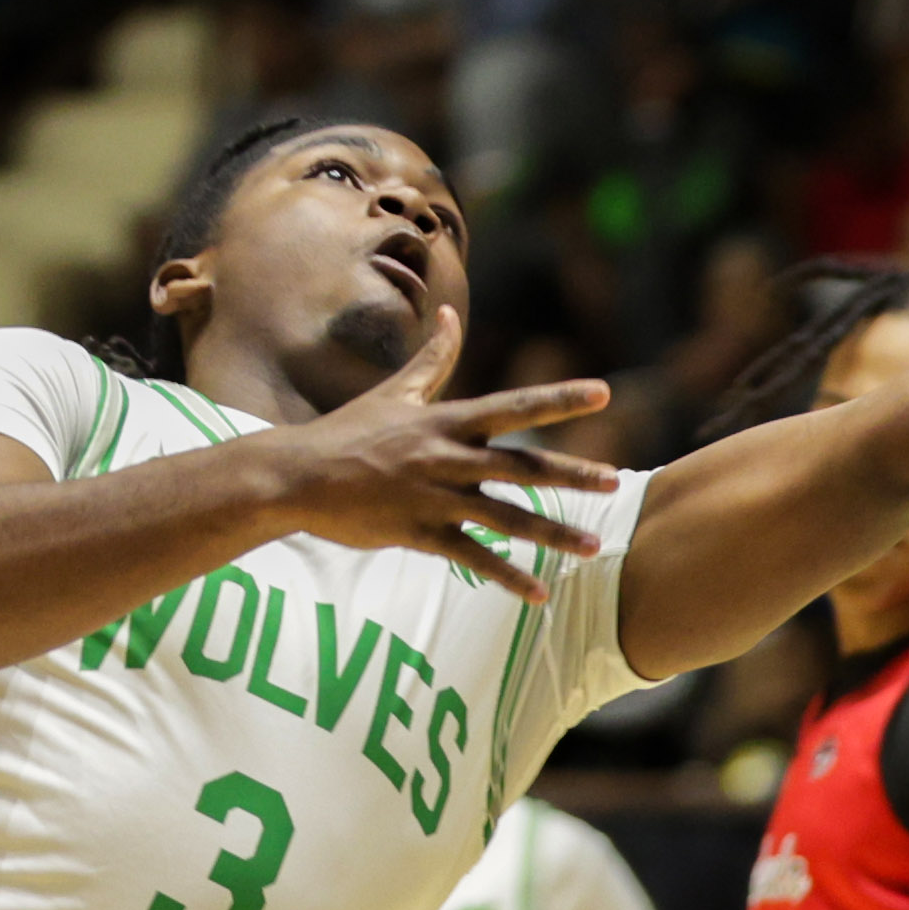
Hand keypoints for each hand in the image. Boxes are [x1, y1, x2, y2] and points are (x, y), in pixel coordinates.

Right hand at [260, 305, 621, 602]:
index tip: (603, 393)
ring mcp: (434, 497)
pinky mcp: (418, 534)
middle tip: (612, 481)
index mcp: (446, 420)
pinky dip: (507, 577)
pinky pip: (471, 559)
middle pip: (521, 465)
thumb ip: (433, 358)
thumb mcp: (394, 391)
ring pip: (505, 517)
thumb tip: (453, 314)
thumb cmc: (345, 432)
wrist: (296, 476)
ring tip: (592, 549)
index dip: (558, 399)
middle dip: (570, 474)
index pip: (514, 406)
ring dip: (552, 533)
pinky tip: (539, 595)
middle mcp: (447, 457)